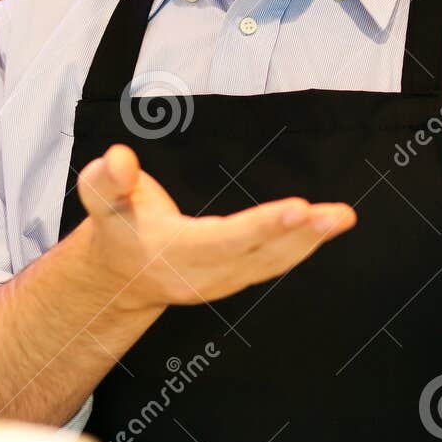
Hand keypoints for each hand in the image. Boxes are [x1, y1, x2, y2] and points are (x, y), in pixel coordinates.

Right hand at [76, 143, 356, 309]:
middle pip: (258, 255)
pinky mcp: (237, 277)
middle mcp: (202, 275)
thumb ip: (107, 178)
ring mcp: (222, 281)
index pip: (223, 241)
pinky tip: (327, 225)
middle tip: (337, 215)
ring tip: (343, 217)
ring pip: (273, 262)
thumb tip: (121, 160)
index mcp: (171, 254)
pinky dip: (303, 245)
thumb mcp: (98, 197)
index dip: (261, 228)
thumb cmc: (114, 225)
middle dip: (300, 235)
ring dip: (311, 241)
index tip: (297, 210)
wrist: (119, 275)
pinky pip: (275, 263)